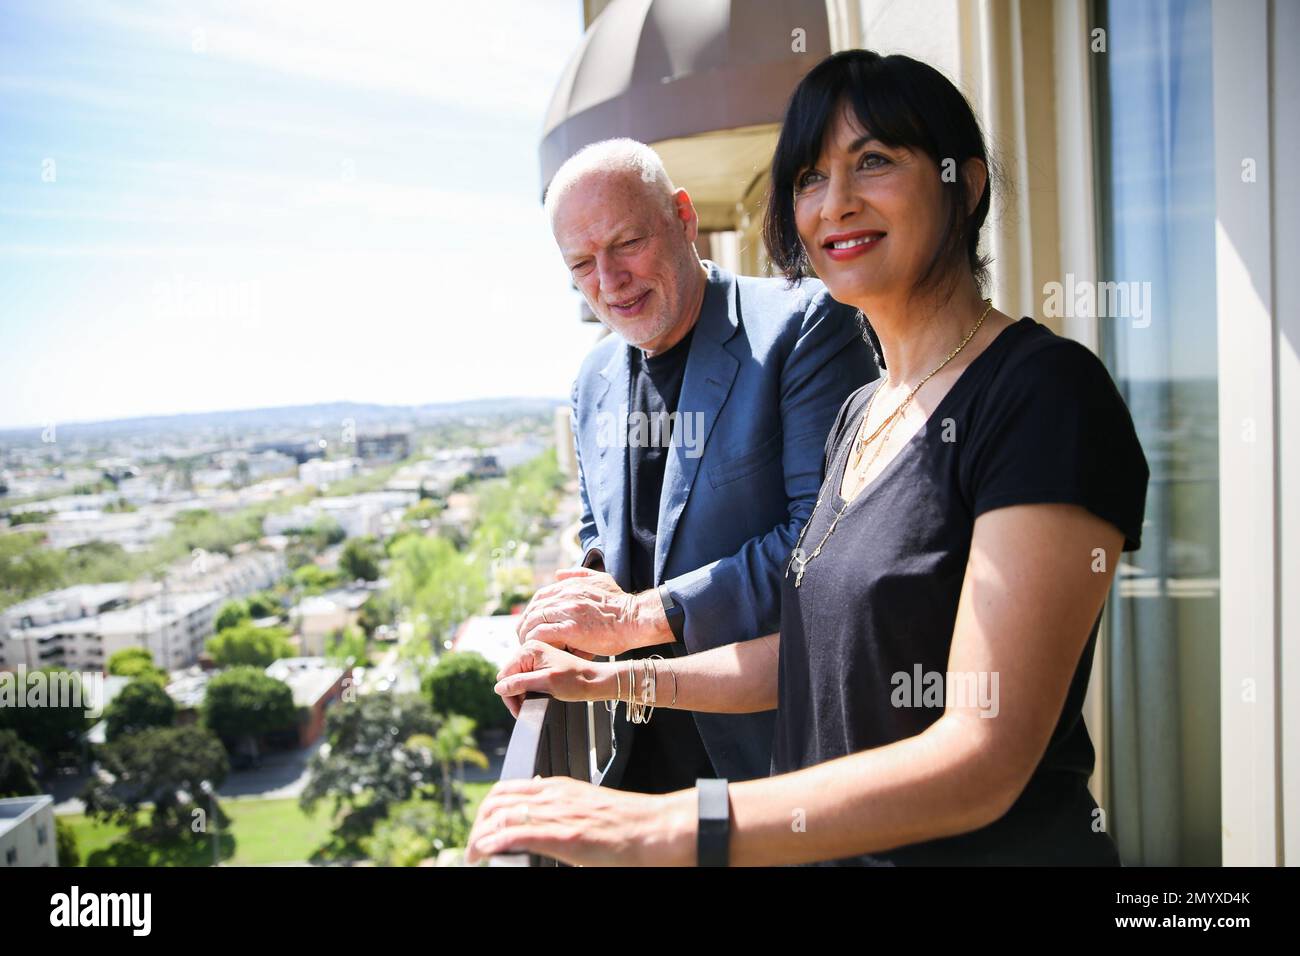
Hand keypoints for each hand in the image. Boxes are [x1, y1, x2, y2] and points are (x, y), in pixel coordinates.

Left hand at [465, 776, 695, 865]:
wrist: (657, 828)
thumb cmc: (630, 823)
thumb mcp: (588, 806)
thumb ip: (563, 806)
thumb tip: (541, 810)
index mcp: (558, 787)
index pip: (507, 790)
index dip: (487, 810)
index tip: (481, 831)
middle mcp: (553, 794)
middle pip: (496, 801)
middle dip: (477, 825)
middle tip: (473, 848)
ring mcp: (557, 814)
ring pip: (500, 816)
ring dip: (479, 837)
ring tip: (474, 856)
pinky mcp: (563, 836)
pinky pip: (516, 833)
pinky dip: (493, 842)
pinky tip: (485, 854)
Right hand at [494, 640, 612, 718]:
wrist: (594, 681)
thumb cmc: (575, 680)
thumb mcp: (545, 683)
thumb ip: (520, 683)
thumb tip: (499, 687)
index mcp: (529, 649)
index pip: (505, 674)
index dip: (509, 694)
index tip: (519, 709)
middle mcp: (530, 650)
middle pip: (509, 678)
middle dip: (515, 695)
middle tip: (525, 711)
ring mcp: (534, 658)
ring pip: (516, 681)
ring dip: (521, 695)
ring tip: (533, 705)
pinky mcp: (539, 666)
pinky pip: (525, 680)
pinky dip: (528, 692)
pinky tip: (536, 698)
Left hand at [515, 567, 670, 656]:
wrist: (635, 619)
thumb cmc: (621, 604)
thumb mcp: (601, 579)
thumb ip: (579, 574)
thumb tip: (558, 573)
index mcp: (571, 585)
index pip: (540, 596)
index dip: (532, 610)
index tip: (530, 623)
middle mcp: (565, 596)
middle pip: (533, 609)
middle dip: (524, 624)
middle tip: (524, 637)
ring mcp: (567, 611)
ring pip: (534, 621)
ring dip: (526, 634)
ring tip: (527, 646)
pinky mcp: (570, 629)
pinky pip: (541, 633)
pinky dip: (534, 640)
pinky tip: (536, 648)